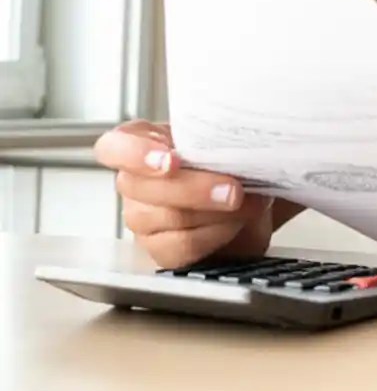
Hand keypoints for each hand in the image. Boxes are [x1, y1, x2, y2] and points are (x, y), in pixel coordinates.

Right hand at [94, 120, 275, 268]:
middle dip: (197, 189)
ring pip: (169, 217)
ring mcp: (143, 218)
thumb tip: (238, 148)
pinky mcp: (161, 249)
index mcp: (142, 144)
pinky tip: (237, 223)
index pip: (114, 147)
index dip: (135, 154)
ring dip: (217, 212)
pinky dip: (218, 234)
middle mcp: (135, 182)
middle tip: (234, 189)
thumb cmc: (228, 163)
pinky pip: (183, 246)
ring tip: (249, 203)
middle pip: (144, 188)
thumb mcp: (223, 143)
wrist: (249, 201)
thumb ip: (217, 141)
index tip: (170, 160)